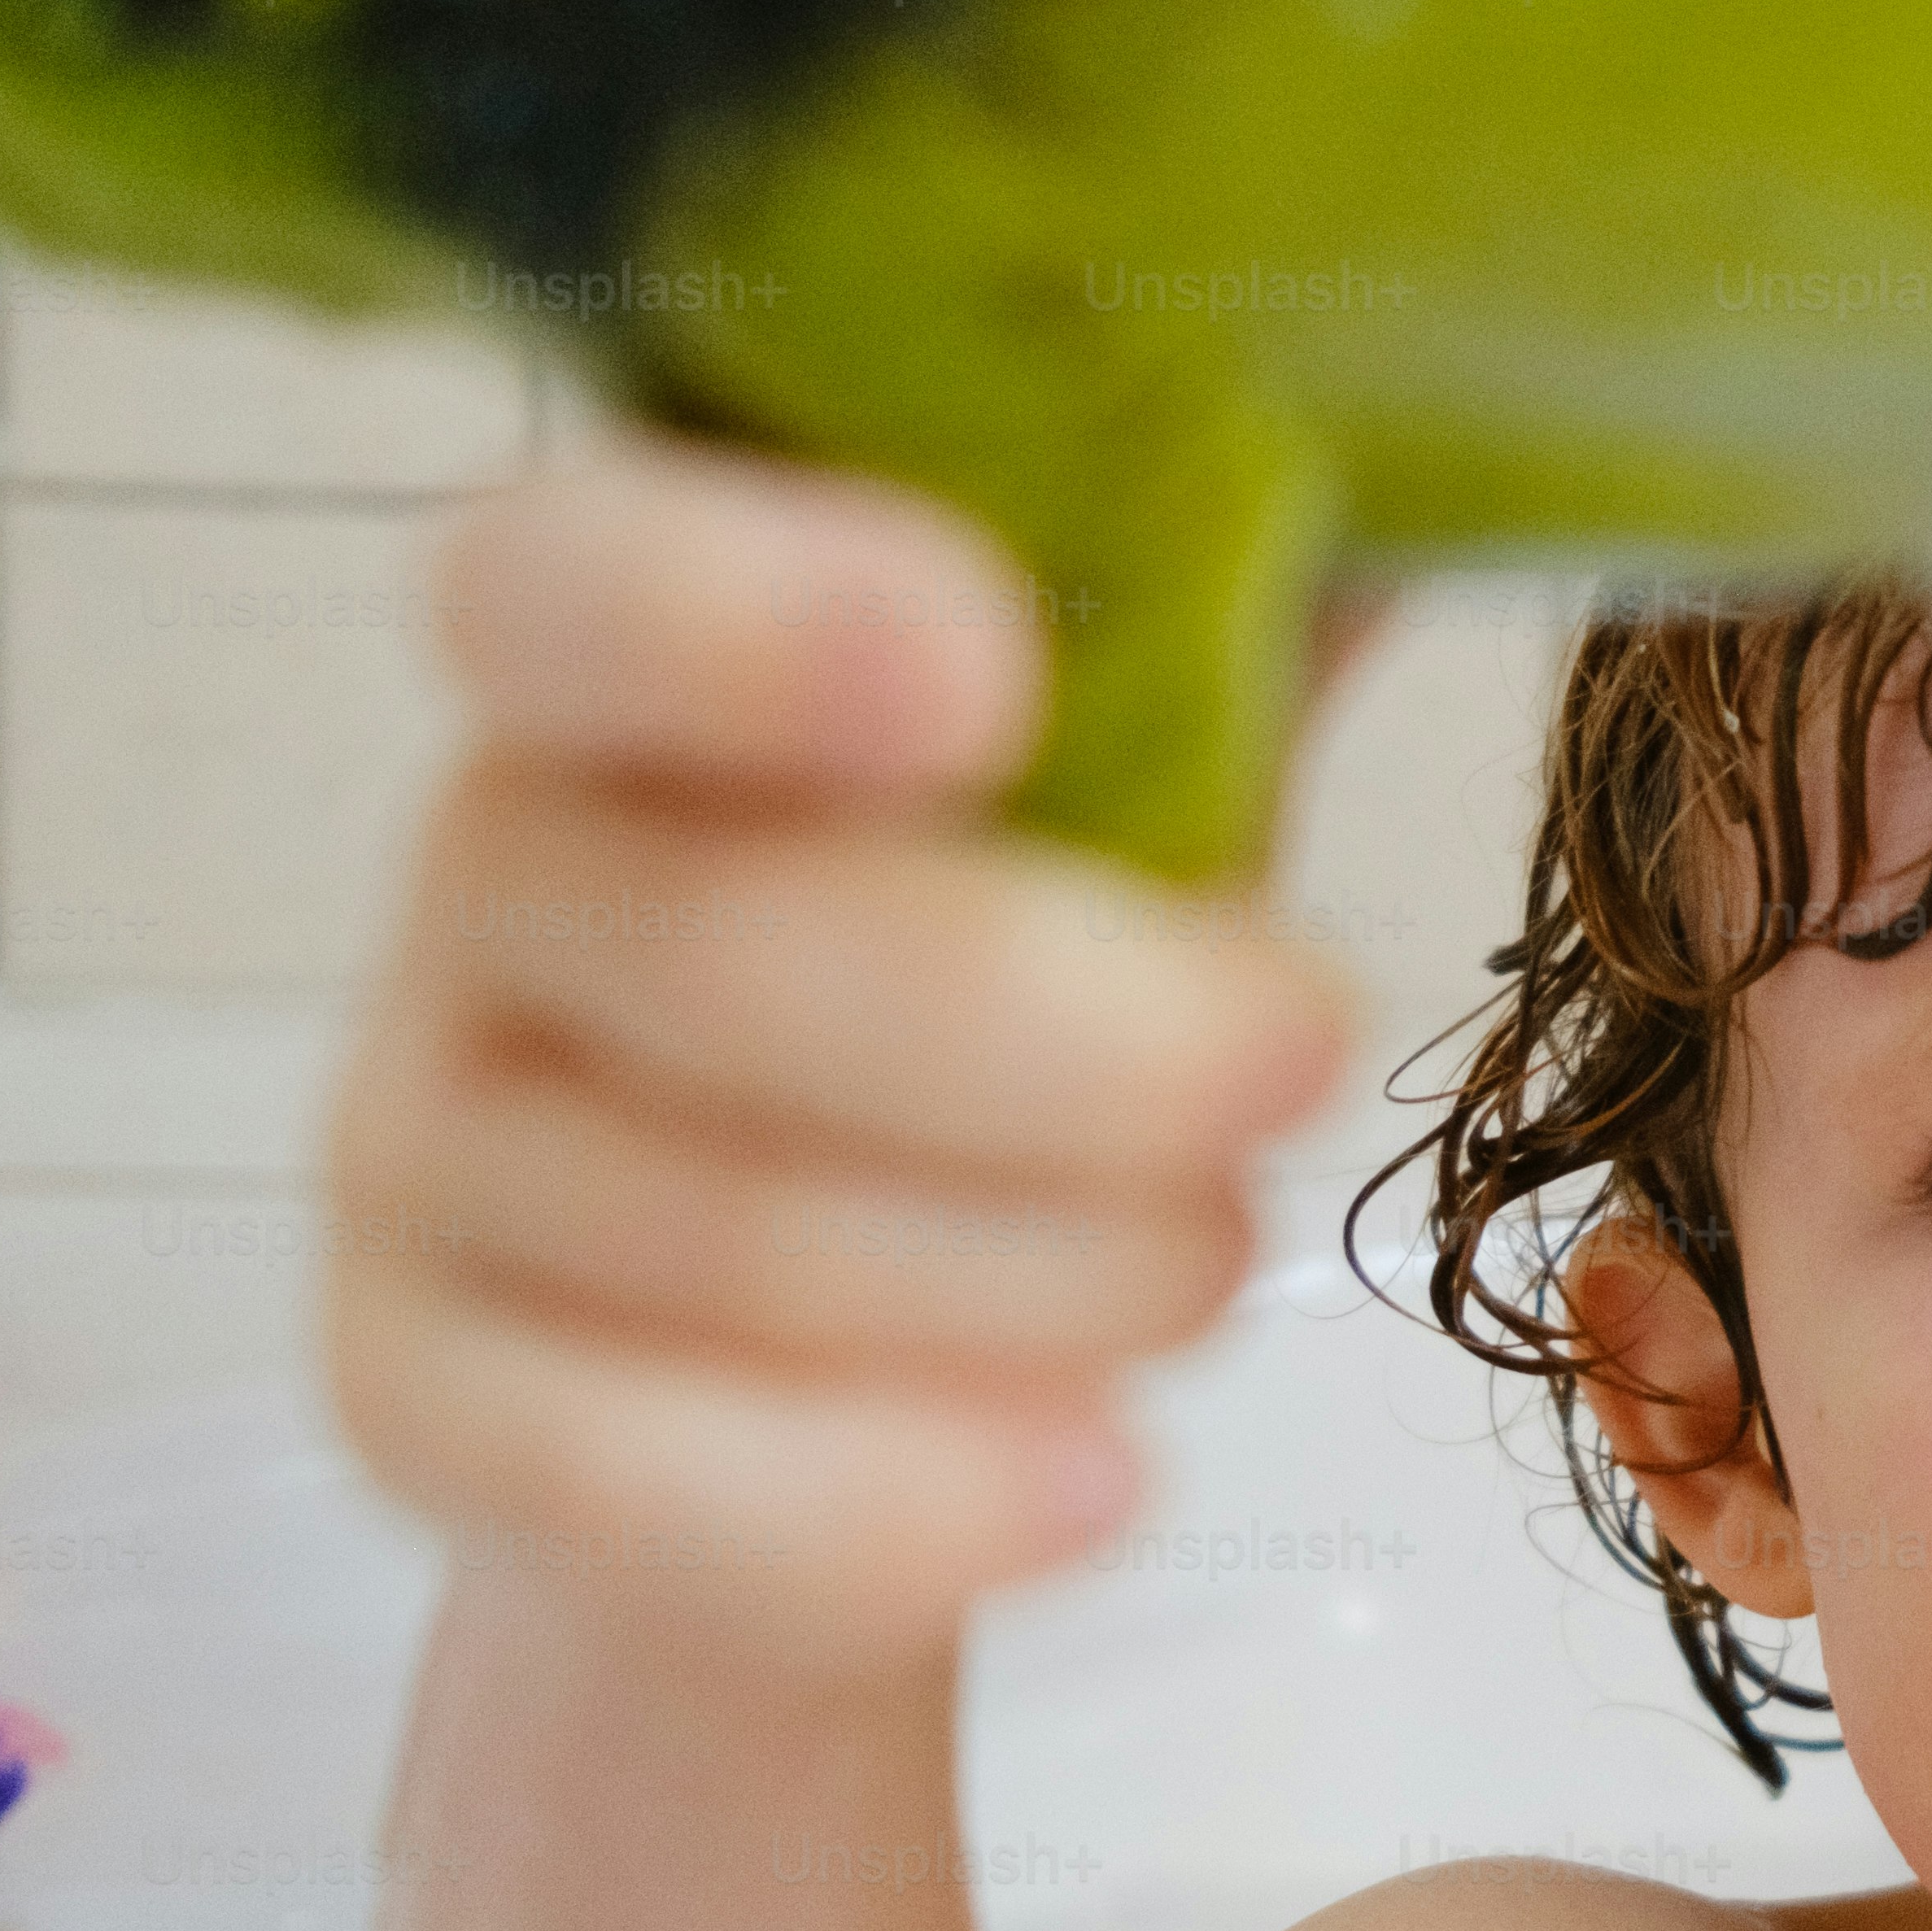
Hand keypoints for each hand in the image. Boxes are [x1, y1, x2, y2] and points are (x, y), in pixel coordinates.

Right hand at [316, 431, 1357, 1673]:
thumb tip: (1515, 425)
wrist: (809, 1340)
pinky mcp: (420, 1405)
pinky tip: (1091, 1484)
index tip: (988, 670)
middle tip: (1297, 1053)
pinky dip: (895, 1505)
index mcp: (624, 665)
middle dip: (1056, 1038)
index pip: (577, 589)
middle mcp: (487, 878)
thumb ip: (1242, 598)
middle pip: (722, 958)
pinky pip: (647, 1482)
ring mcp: (416, 1153)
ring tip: (1209, 1262)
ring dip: (1039, 1275)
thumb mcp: (1129, 762)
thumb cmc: (1003, 966)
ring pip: (726, 1238)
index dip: (753, 619)